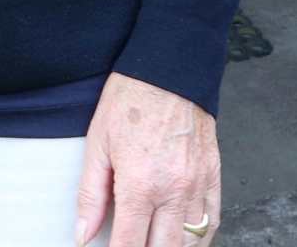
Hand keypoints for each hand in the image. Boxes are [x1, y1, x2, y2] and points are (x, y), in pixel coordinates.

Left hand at [74, 73, 220, 245]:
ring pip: (191, 243)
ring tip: (154, 240)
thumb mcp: (98, 144)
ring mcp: (197, 184)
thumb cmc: (131, 99)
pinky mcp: (213, 174)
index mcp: (140, 184)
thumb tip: (83, 233)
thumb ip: (91, 195)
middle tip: (132, 244)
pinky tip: (185, 239)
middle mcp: (173, 190)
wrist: (168, 67)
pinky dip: (200, 237)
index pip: (129, 245)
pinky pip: (213, 220)